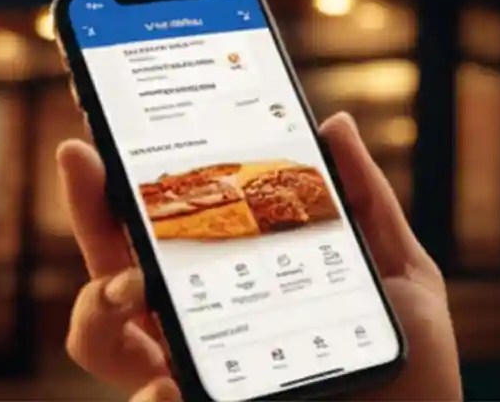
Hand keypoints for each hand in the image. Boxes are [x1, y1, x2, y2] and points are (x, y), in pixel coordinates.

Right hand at [58, 113, 461, 401]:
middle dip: (89, 217)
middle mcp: (203, 331)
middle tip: (88, 168)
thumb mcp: (397, 269)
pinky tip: (168, 388)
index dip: (120, 189)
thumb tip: (333, 126)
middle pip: (113, 275)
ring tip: (128, 284)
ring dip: (95, 307)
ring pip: (104, 343)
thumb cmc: (411, 359)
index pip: (163, 233)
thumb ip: (364, 200)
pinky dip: (150, 401)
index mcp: (234, 287)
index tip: (95, 138)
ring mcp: (201, 377)